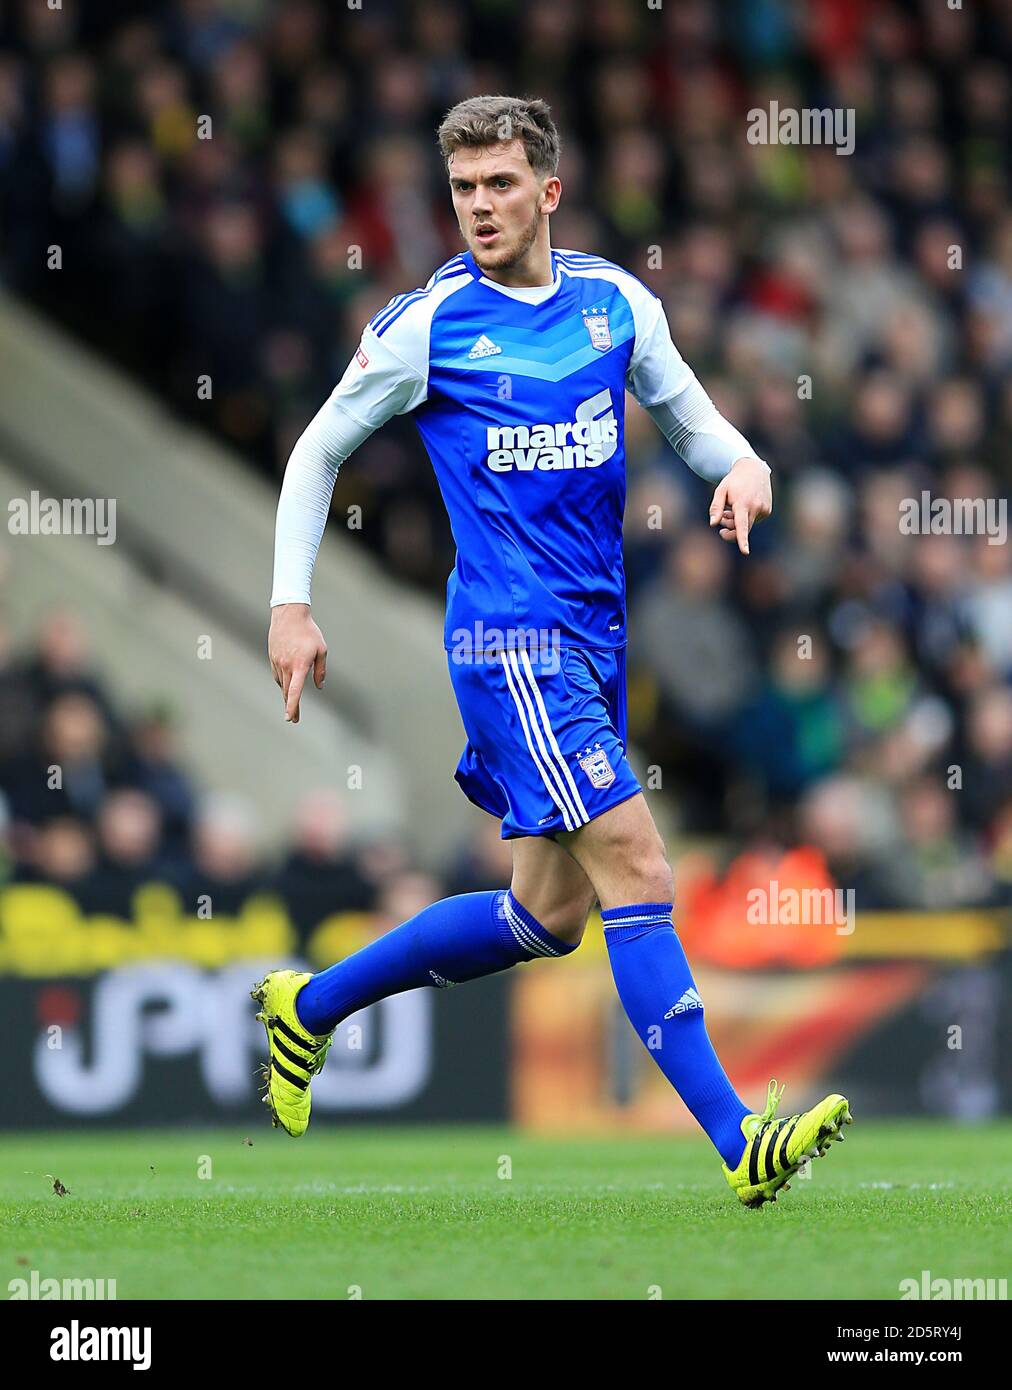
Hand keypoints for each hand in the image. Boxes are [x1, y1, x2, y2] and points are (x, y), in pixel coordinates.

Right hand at [268, 603, 326, 722]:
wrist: (289, 614)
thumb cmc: (308, 631)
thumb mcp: (321, 650)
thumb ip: (321, 670)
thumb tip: (319, 686)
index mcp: (299, 665)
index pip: (295, 691)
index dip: (293, 706)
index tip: (291, 718)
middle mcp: (286, 665)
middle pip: (286, 692)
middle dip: (290, 707)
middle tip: (293, 720)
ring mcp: (277, 661)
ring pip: (281, 684)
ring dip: (286, 695)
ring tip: (291, 704)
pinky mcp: (272, 657)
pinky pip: (277, 675)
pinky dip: (282, 682)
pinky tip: (286, 685)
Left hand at [708, 457, 771, 555]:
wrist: (754, 469)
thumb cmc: (734, 481)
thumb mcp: (721, 490)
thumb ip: (716, 507)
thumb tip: (713, 524)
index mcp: (743, 503)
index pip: (742, 525)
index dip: (742, 540)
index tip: (745, 552)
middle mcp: (756, 507)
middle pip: (742, 530)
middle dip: (730, 532)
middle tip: (721, 527)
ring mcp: (764, 510)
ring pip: (748, 525)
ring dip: (737, 523)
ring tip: (731, 510)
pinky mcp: (767, 511)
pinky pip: (753, 520)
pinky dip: (746, 518)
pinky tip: (743, 506)